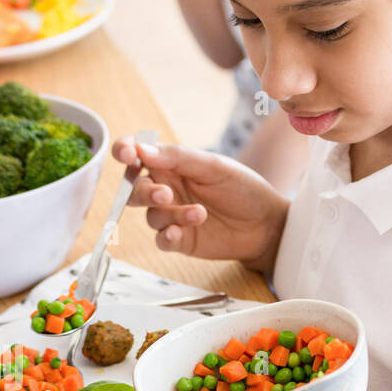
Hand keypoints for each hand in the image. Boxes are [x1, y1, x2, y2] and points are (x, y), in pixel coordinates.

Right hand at [113, 136, 286, 266]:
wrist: (266, 224)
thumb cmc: (243, 189)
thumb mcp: (214, 166)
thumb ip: (178, 157)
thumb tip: (141, 149)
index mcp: (171, 165)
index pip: (136, 155)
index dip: (124, 151)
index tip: (127, 154)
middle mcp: (167, 189)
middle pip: (135, 189)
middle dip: (144, 191)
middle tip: (166, 194)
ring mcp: (173, 216)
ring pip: (150, 216)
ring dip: (170, 214)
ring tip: (200, 213)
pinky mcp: (181, 241)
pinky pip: (161, 240)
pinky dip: (166, 236)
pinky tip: (180, 233)